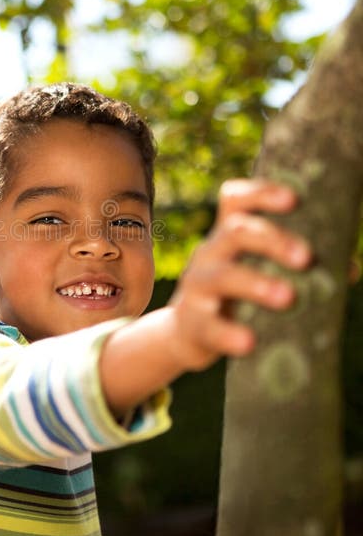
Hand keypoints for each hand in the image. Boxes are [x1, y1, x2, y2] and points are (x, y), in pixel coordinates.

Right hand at [167, 179, 311, 370]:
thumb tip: (350, 268)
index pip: (236, 199)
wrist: (188, 335)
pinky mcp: (194, 323)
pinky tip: (249, 343)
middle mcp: (210, 253)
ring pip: (222, 276)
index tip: (293, 200)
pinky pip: (209, 326)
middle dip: (272, 240)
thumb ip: (298, 267)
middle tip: (305, 258)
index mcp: (229, 236)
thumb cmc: (237, 297)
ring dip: (256, 284)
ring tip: (287, 297)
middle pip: (235, 232)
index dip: (261, 193)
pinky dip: (229, 333)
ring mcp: (198, 287)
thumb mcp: (260, 273)